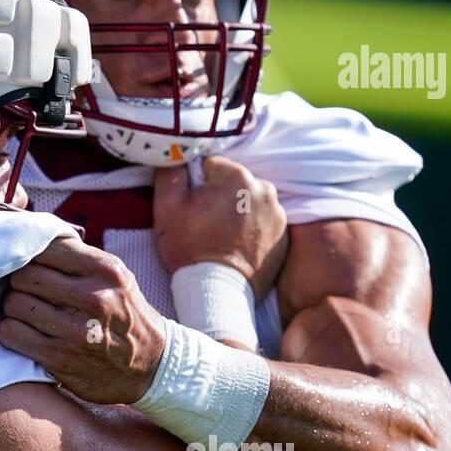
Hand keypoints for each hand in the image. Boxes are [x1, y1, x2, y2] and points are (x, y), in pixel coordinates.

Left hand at [0, 237, 166, 404]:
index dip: (31, 254)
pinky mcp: (59, 358)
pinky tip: (25, 331)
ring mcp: (76, 331)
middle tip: (29, 290)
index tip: (30, 263)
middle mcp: (93, 298)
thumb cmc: (123, 312)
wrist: (150, 364)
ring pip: (14, 304)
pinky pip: (10, 332)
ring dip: (15, 308)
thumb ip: (77, 255)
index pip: (44, 247)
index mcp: (105, 270)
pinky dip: (11, 331)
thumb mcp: (114, 276)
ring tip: (29, 312)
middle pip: (24, 276)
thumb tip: (31, 234)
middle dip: (20, 282)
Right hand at [154, 156, 286, 299]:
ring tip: (221, 236)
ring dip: (237, 211)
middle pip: (234, 183)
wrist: (217, 291)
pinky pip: (263, 221)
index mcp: (237, 177)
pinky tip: (236, 244)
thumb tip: (176, 159)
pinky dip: (251, 228)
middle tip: (205, 223)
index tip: (192, 206)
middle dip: (220, 196)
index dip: (197, 184)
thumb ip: (170, 173)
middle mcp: (264, 190)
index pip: (212, 165)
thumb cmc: (190, 248)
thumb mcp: (166, 208)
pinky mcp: (284, 236)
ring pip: (249, 201)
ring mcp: (278, 213)